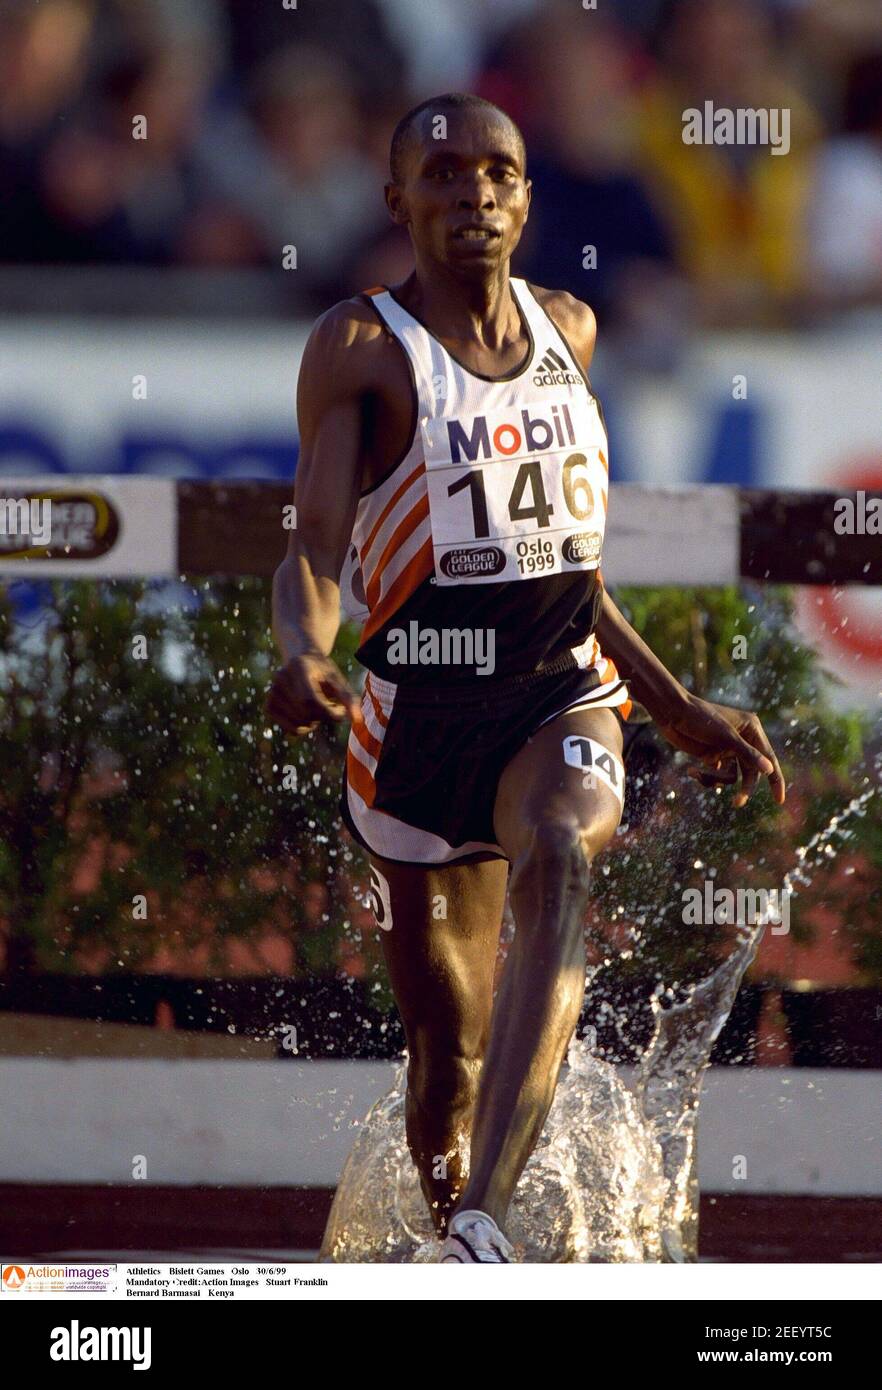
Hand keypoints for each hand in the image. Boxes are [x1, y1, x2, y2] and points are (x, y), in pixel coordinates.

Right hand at [266, 652, 362, 736]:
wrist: (301, 661)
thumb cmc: (324, 672)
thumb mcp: (338, 679)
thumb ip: (348, 698)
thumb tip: (358, 720)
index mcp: (299, 667)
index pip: (309, 700)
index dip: (328, 712)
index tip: (340, 711)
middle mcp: (281, 678)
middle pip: (305, 714)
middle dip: (324, 717)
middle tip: (332, 708)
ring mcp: (273, 692)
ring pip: (300, 724)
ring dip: (315, 722)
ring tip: (319, 708)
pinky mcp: (269, 706)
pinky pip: (291, 729)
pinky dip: (304, 727)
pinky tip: (308, 714)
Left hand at [654, 694, 785, 807]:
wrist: (671, 713)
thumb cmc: (700, 719)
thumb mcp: (725, 736)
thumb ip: (748, 754)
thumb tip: (769, 769)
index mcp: (752, 730)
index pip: (768, 758)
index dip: (775, 781)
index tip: (779, 801)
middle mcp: (742, 740)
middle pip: (751, 772)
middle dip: (743, 787)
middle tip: (737, 803)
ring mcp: (727, 749)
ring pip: (732, 776)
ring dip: (718, 780)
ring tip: (700, 775)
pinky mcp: (712, 756)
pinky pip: (716, 776)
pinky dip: (706, 777)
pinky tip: (691, 771)